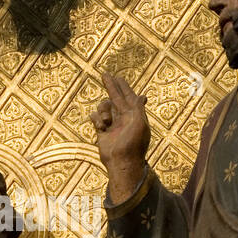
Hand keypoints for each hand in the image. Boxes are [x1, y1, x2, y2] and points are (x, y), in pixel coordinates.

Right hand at [90, 73, 150, 203]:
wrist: (121, 163)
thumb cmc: (133, 144)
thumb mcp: (140, 124)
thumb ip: (139, 109)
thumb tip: (142, 95)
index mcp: (134, 115)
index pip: (128, 96)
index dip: (123, 86)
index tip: (118, 77)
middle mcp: (124, 117)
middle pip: (115, 97)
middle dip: (111, 86)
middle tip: (105, 75)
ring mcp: (113, 124)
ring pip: (104, 107)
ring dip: (103, 112)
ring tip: (106, 123)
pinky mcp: (102, 131)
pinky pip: (95, 118)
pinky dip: (96, 120)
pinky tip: (101, 127)